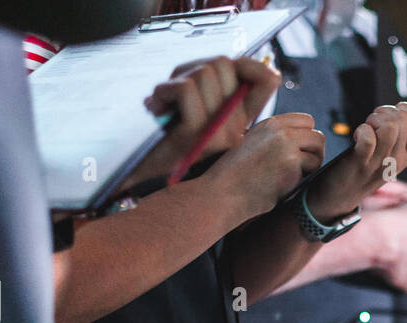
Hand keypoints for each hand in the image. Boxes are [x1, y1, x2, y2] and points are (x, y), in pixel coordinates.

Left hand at [129, 56, 280, 183]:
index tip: (222, 68)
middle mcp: (236, 132)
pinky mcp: (196, 137)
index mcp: (241, 123)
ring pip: (205, 74)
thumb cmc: (162, 137)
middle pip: (224, 64)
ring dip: (176, 79)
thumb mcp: (194, 106)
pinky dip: (164, 91)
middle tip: (176, 91)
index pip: (266, 80)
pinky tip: (157, 108)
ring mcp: (219, 136)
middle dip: (193, 67)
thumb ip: (214, 85)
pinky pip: (187, 89)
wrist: (140, 176)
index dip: (248, 63)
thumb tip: (235, 62)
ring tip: (166, 102)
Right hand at [203, 113, 324, 220]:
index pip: (306, 121)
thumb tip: (303, 139)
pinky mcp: (292, 164)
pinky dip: (304, 178)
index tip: (299, 153)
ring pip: (318, 150)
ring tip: (293, 176)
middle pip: (317, 135)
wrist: (224, 191)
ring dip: (311, 165)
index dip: (307, 138)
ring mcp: (287, 145)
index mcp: (270, 123)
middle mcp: (280, 130)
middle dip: (314, 152)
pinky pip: (313, 168)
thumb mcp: (253, 144)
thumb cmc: (235, 175)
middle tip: (303, 168)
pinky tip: (286, 184)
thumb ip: (276, 138)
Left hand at [306, 102, 406, 220]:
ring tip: (367, 127)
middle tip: (373, 122)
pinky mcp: (362, 163)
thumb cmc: (366, 168)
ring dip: (374, 119)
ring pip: (390, 126)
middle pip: (402, 118)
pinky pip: (369, 138)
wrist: (340, 196)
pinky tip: (357, 137)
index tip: (391, 114)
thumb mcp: (393, 152)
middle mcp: (399, 159)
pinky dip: (362, 131)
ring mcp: (381, 163)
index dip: (404, 107)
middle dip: (386, 111)